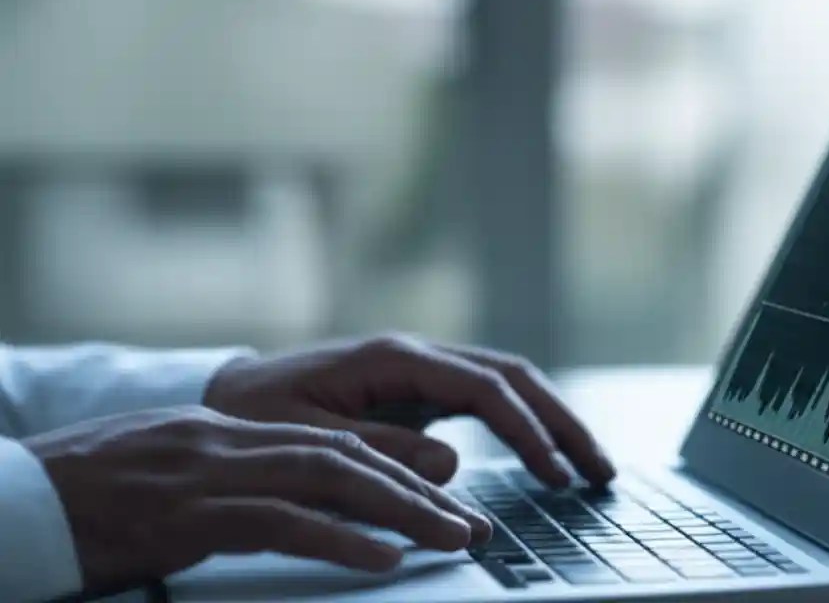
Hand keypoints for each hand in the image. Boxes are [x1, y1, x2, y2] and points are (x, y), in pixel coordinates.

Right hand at [22, 405, 491, 595]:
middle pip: (347, 457)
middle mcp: (229, 442)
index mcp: (229, 432)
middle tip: (470, 523)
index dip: (394, 469)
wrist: (10, 499)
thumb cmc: (84, 496)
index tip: (441, 497)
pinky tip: (382, 558)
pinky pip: (280, 522)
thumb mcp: (170, 479)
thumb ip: (233, 482)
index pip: (332, 443)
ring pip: (329, 481)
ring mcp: (210, 474)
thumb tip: (293, 506)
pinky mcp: (188, 515)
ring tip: (450, 537)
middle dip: (416, 490)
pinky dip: (340, 539)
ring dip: (399, 511)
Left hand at [203, 334, 615, 488]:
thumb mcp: (303, 437)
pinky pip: (487, 404)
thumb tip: (450, 467)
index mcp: (393, 357)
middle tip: (600, 471)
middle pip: (513, 378)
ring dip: (552, 423)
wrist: (228, 394)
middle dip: (561, 422)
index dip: (525, 428)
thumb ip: (375, 449)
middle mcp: (417, 356)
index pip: (483, 387)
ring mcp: (422, 372)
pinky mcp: (420, 393)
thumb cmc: (255, 414)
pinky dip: (524, 428)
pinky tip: (545, 459)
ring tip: (589, 469)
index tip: (554, 471)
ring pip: (509, 386)